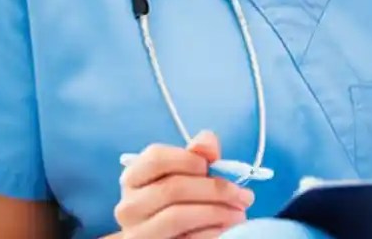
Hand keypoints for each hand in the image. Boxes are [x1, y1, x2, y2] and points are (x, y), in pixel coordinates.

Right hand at [114, 130, 253, 238]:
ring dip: (217, 212)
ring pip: (177, 216)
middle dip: (215, 189)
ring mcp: (138, 232)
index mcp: (134, 178)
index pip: (156, 159)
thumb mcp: (186, 174)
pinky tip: (226, 229)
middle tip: (243, 195)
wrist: (167, 237)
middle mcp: (129, 206)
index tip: (211, 165)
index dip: (188, 159)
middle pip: (172, 188)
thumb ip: (196, 154)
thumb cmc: (179, 201)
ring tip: (239, 213)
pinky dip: (211, 232)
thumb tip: (208, 143)